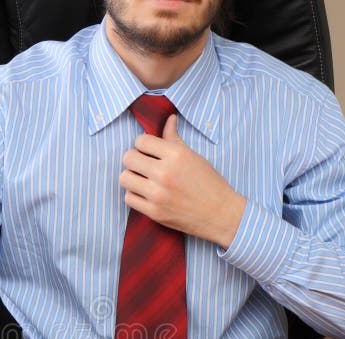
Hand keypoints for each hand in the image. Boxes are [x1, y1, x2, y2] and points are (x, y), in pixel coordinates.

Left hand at [119, 113, 246, 248]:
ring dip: (131, 177)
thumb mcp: (194, 156)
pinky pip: (129, 198)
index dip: (143, 144)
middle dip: (134, 159)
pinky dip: (134, 195)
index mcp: (176, 155)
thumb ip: (175, 139)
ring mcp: (158, 194)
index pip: (141, 141)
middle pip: (128, 158)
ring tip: (142, 179)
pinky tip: (144, 193)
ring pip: (124, 178)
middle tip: (143, 165)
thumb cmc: (209, 183)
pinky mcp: (154, 212)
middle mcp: (165, 173)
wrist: (220, 214)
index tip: (149, 151)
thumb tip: (169, 119)